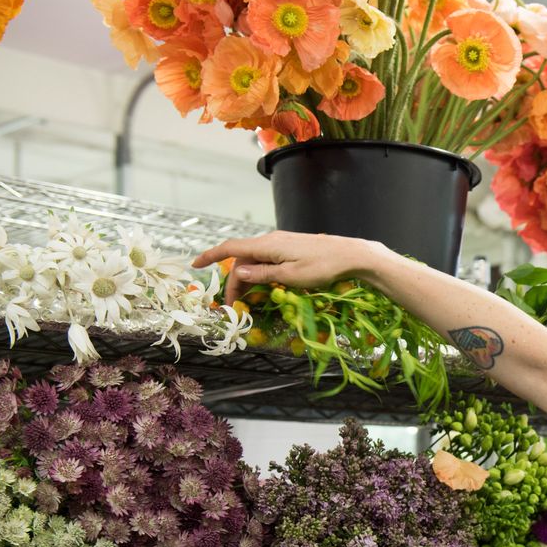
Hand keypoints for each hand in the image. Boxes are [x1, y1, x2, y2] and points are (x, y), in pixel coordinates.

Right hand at [191, 231, 384, 303]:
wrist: (352, 255)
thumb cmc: (324, 267)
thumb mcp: (291, 276)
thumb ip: (264, 275)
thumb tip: (240, 273)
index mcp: (267, 245)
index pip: (231, 249)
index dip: (211, 257)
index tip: (195, 265)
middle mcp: (271, 240)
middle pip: (242, 260)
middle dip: (234, 282)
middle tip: (234, 306)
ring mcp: (281, 244)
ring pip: (254, 261)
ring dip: (247, 280)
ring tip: (247, 302)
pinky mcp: (291, 249)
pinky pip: (267, 261)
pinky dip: (260, 275)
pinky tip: (263, 288)